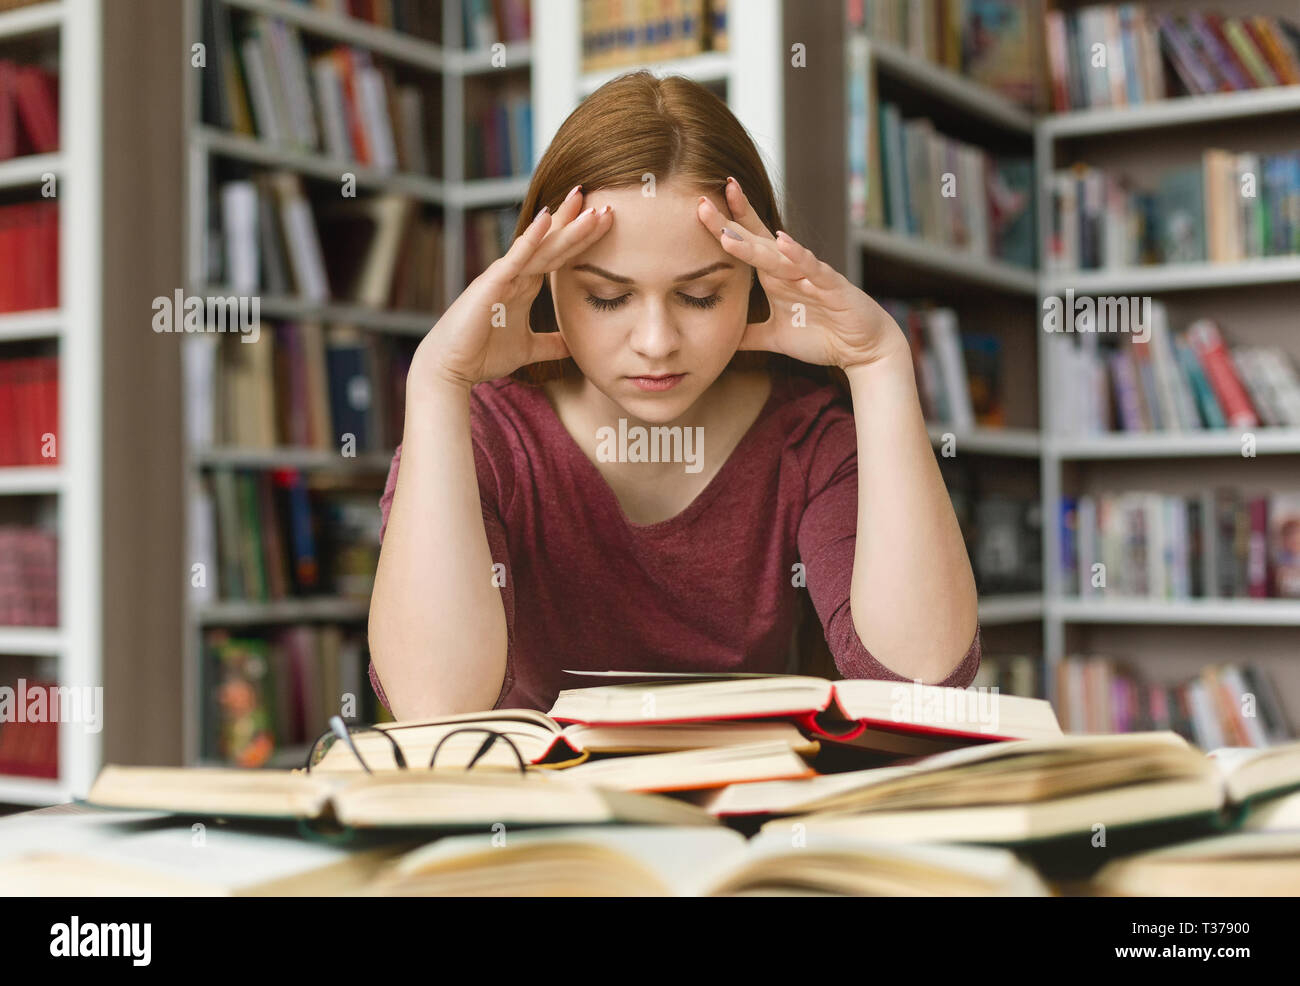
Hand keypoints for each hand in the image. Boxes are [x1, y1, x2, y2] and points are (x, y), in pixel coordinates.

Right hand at [412, 185, 613, 390]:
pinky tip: (546, 218)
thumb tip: (573, 345)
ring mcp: (503, 276)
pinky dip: (531, 238)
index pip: (559, 255)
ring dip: (564, 225)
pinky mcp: (491, 284)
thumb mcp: (529, 349)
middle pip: (554, 243)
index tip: (606, 220)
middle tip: (606, 203)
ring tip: (586, 203)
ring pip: (540, 246)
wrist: (451, 368)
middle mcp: (516, 274)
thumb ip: (551, 344)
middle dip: (578, 223)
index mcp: (525, 285)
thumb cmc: (483, 354)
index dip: (582, 238)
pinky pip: (515, 258)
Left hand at [696, 178, 906, 369]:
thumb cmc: (822, 336)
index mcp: (776, 277)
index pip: (748, 244)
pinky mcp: (831, 287)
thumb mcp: (774, 338)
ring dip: (752, 244)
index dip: (727, 225)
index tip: (701, 206)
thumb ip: (748, 335)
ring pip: (777, 256)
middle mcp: (791, 270)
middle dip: (731, 222)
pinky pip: (813, 268)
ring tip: (726, 232)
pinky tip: (783, 242)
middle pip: (756, 240)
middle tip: (703, 202)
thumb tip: (721, 338)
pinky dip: (798, 256)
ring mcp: (811, 276)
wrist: (862, 349)